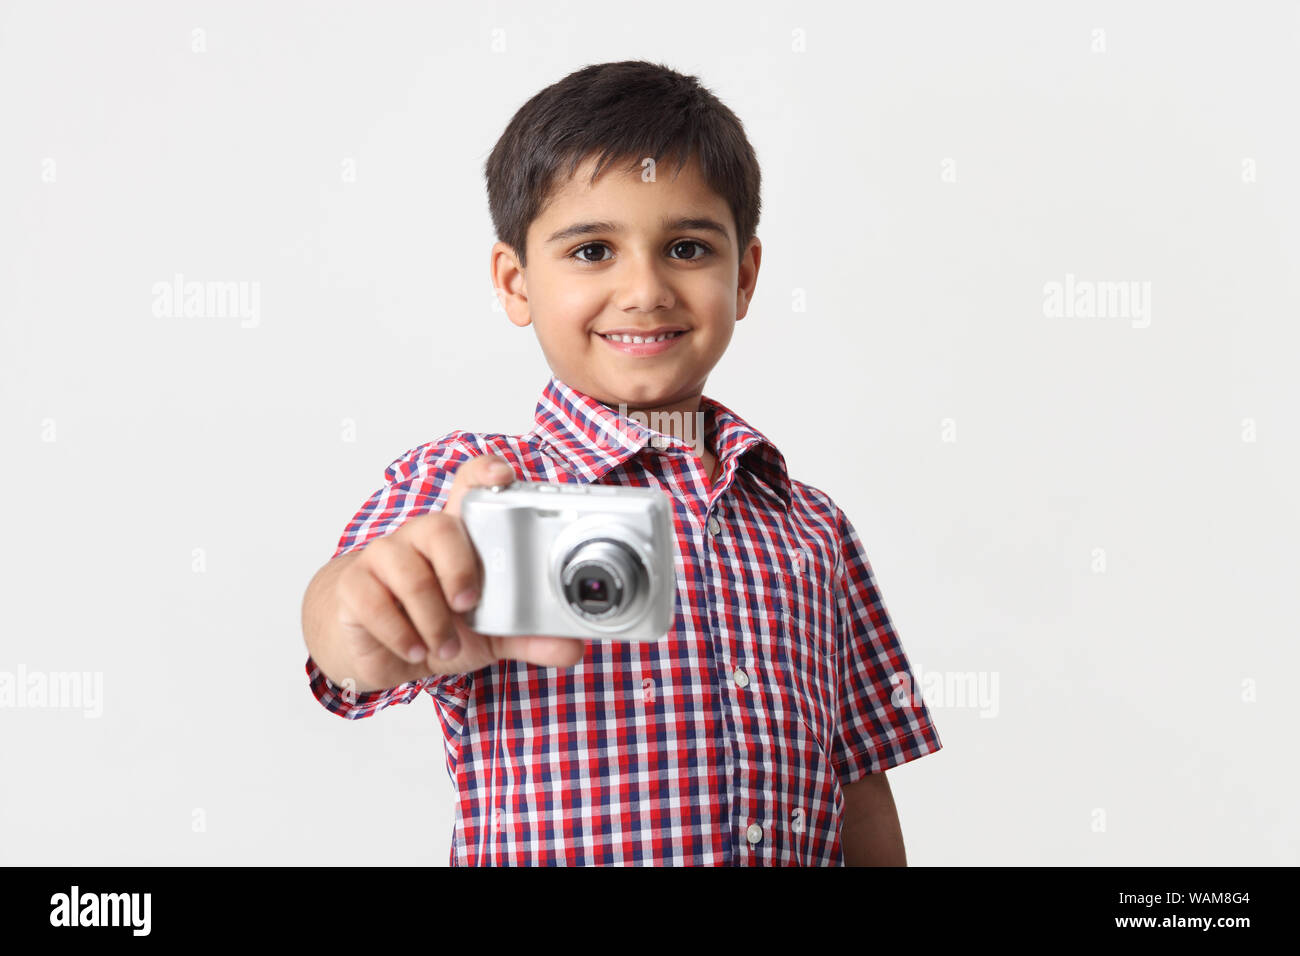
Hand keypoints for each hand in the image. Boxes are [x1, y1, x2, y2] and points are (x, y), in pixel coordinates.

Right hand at [332, 454, 586, 690]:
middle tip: (468, 605)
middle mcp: (420, 538)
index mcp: (459, 537)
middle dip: (458, 569)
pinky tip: (414, 648)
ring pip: (409, 571)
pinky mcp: (354, 585)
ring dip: (432, 619)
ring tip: (444, 645)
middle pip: (439, 526)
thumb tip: (572, 649)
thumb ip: (529, 637)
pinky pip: (375, 602)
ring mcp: (384, 557)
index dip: (483, 473)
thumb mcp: (490, 635)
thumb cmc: (436, 624)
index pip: (468, 485)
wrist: (378, 649)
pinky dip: (400, 633)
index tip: (503, 476)